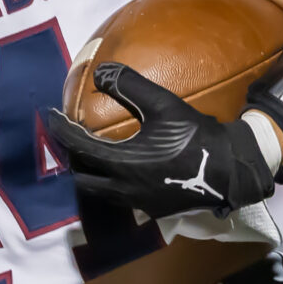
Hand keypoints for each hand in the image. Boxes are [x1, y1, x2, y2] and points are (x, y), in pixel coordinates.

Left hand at [44, 63, 273, 218]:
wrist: (231, 169)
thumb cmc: (196, 135)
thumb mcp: (163, 104)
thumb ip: (129, 86)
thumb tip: (99, 72)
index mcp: (122, 164)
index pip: (78, 147)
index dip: (61, 130)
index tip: (51, 116)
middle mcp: (124, 189)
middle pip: (82, 178)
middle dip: (72, 159)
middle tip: (71, 138)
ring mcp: (138, 204)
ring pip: (101, 191)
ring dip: (92, 173)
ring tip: (93, 153)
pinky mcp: (153, 210)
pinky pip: (121, 198)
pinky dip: (112, 183)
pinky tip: (123, 168)